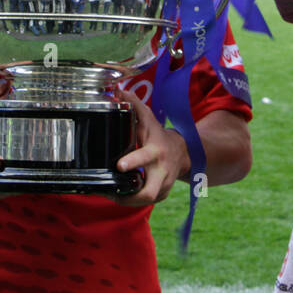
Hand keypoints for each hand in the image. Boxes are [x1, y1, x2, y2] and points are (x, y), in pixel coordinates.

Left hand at [112, 86, 190, 206]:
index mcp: (155, 152)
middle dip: (131, 197)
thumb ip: (134, 105)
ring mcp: (162, 185)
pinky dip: (131, 201)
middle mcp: (160, 172)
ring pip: (146, 201)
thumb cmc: (158, 135)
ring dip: (126, 201)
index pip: (145, 158)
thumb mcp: (149, 119)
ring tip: (109, 196)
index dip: (132, 162)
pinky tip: (118, 197)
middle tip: (111, 194)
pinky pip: (146, 202)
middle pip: (149, 192)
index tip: (119, 165)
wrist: (183, 152)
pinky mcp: (161, 195)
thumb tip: (119, 90)